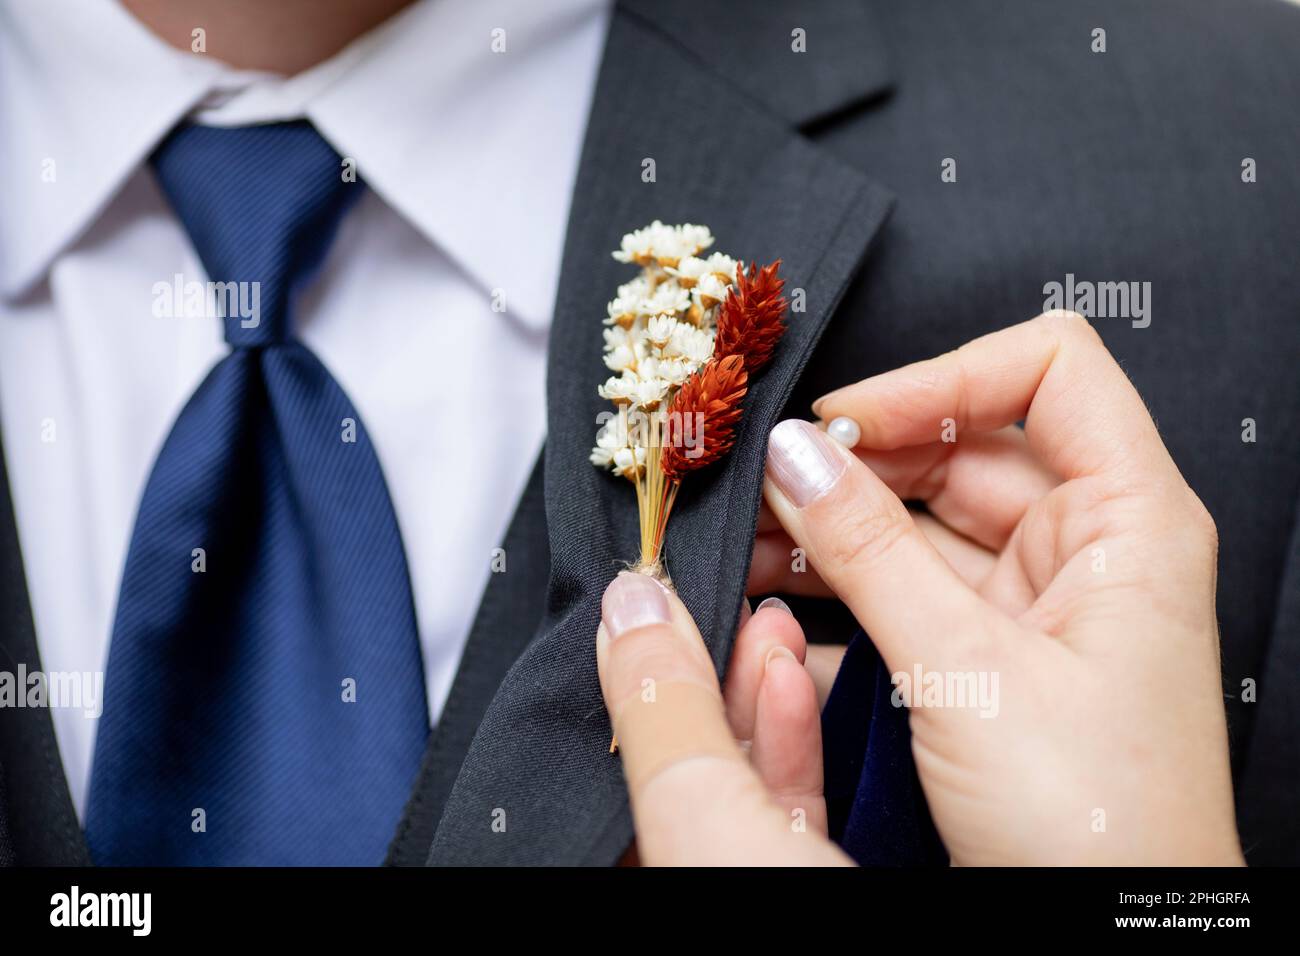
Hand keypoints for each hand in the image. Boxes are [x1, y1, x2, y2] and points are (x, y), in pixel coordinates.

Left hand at [598, 572, 847, 864]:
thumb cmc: (790, 936)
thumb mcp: (706, 812)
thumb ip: (667, 710)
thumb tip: (630, 606)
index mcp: (632, 854)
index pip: (608, 743)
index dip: (632, 662)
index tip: (660, 593)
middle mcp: (679, 854)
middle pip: (679, 741)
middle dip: (707, 658)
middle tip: (729, 593)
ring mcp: (743, 858)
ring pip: (739, 761)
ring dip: (757, 681)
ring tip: (771, 622)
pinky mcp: (808, 866)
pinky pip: (788, 791)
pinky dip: (792, 730)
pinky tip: (791, 677)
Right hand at [764, 311, 1241, 864]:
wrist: (1112, 941)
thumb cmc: (1106, 830)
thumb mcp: (969, 673)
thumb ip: (871, 554)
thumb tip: (797, 459)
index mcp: (1126, 520)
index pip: (1045, 372)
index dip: (940, 377)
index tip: (844, 421)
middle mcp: (1084, 548)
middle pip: (959, 446)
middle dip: (855, 464)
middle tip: (767, 486)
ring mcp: (1033, 603)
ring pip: (918, 525)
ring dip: (831, 530)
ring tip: (750, 542)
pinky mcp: (989, 656)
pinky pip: (903, 594)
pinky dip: (839, 594)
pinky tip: (777, 606)